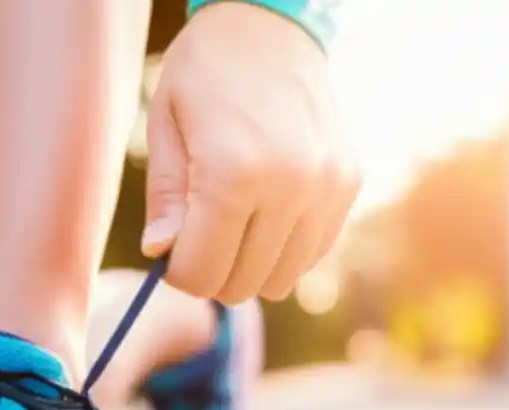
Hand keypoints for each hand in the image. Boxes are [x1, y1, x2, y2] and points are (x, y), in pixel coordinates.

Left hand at [142, 2, 359, 303]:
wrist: (270, 26)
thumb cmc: (204, 75)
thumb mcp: (165, 129)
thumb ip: (164, 200)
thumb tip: (161, 253)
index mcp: (234, 174)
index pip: (202, 274)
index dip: (178, 273)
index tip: (170, 250)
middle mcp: (290, 187)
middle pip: (243, 283)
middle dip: (211, 272)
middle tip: (196, 238)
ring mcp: (327, 188)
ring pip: (282, 278)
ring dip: (250, 265)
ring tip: (230, 225)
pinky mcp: (348, 184)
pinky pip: (313, 252)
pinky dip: (283, 249)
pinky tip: (264, 214)